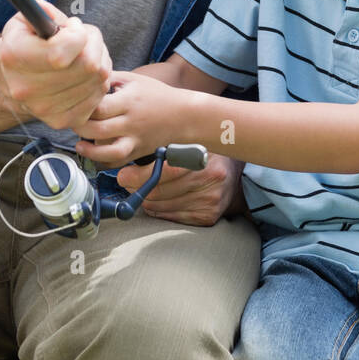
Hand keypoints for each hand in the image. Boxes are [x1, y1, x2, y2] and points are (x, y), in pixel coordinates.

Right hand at [0, 0, 112, 130]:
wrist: (17, 80)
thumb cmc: (27, 44)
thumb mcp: (27, 21)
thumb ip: (43, 13)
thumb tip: (48, 11)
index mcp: (15, 57)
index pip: (61, 52)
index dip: (77, 34)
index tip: (73, 28)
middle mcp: (26, 88)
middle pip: (88, 65)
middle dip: (93, 46)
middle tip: (83, 40)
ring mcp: (45, 108)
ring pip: (98, 79)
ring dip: (99, 62)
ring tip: (82, 56)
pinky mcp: (62, 120)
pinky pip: (98, 96)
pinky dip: (97, 82)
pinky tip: (83, 75)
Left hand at [74, 69, 188, 166]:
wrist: (184, 115)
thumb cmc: (157, 95)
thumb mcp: (134, 79)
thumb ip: (110, 79)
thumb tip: (86, 79)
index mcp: (129, 102)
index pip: (99, 107)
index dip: (82, 107)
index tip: (74, 104)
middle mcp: (131, 123)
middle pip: (98, 130)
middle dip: (80, 128)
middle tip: (72, 123)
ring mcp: (135, 140)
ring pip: (110, 152)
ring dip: (90, 151)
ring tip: (80, 145)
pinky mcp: (138, 153)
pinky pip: (118, 163)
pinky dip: (103, 162)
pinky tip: (94, 153)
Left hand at [116, 154, 243, 225]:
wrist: (235, 176)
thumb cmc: (207, 155)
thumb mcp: (191, 142)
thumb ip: (167, 147)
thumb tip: (132, 156)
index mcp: (205, 159)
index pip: (163, 172)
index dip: (138, 176)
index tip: (123, 175)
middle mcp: (210, 182)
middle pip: (159, 192)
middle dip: (136, 188)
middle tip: (126, 181)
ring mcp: (209, 202)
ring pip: (161, 207)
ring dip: (145, 200)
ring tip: (141, 190)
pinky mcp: (207, 218)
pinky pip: (170, 217)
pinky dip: (159, 210)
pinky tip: (158, 201)